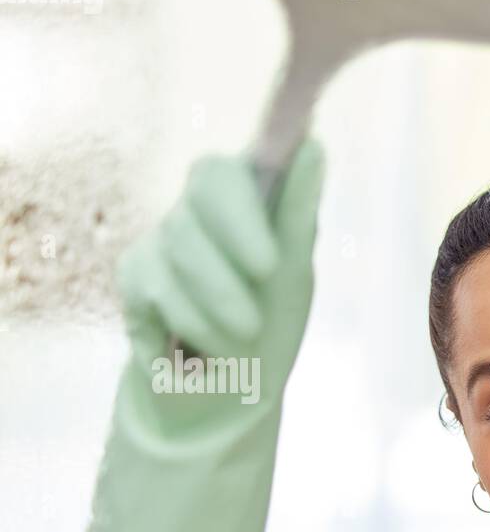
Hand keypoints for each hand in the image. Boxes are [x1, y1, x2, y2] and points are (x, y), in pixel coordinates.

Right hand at [114, 140, 324, 427]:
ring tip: (241, 341)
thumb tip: (315, 146)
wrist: (231, 386)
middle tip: (253, 325)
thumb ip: (299, 215)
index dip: (241, 212)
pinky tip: (201, 352)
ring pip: (177, 256)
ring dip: (215, 312)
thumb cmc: (272, 318)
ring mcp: (161, 236)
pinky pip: (155, 293)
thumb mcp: (295, 274)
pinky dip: (189, 329)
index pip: (222, 174)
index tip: (270, 266)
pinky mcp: (133, 273)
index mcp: (241, 195)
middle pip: (192, 212)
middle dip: (226, 274)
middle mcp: (196, 206)